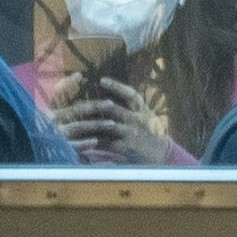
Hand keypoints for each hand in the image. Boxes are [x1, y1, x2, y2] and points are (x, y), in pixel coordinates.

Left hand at [56, 76, 190, 165]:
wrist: (163, 155)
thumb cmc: (152, 133)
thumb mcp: (148, 116)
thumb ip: (133, 107)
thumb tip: (111, 98)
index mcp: (143, 110)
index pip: (131, 95)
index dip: (117, 86)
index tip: (102, 80)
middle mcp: (138, 120)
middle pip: (112, 109)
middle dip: (94, 105)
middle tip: (77, 102)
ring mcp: (131, 133)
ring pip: (106, 125)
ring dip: (89, 123)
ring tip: (73, 120)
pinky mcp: (125, 147)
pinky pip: (105, 142)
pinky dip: (91, 140)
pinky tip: (80, 139)